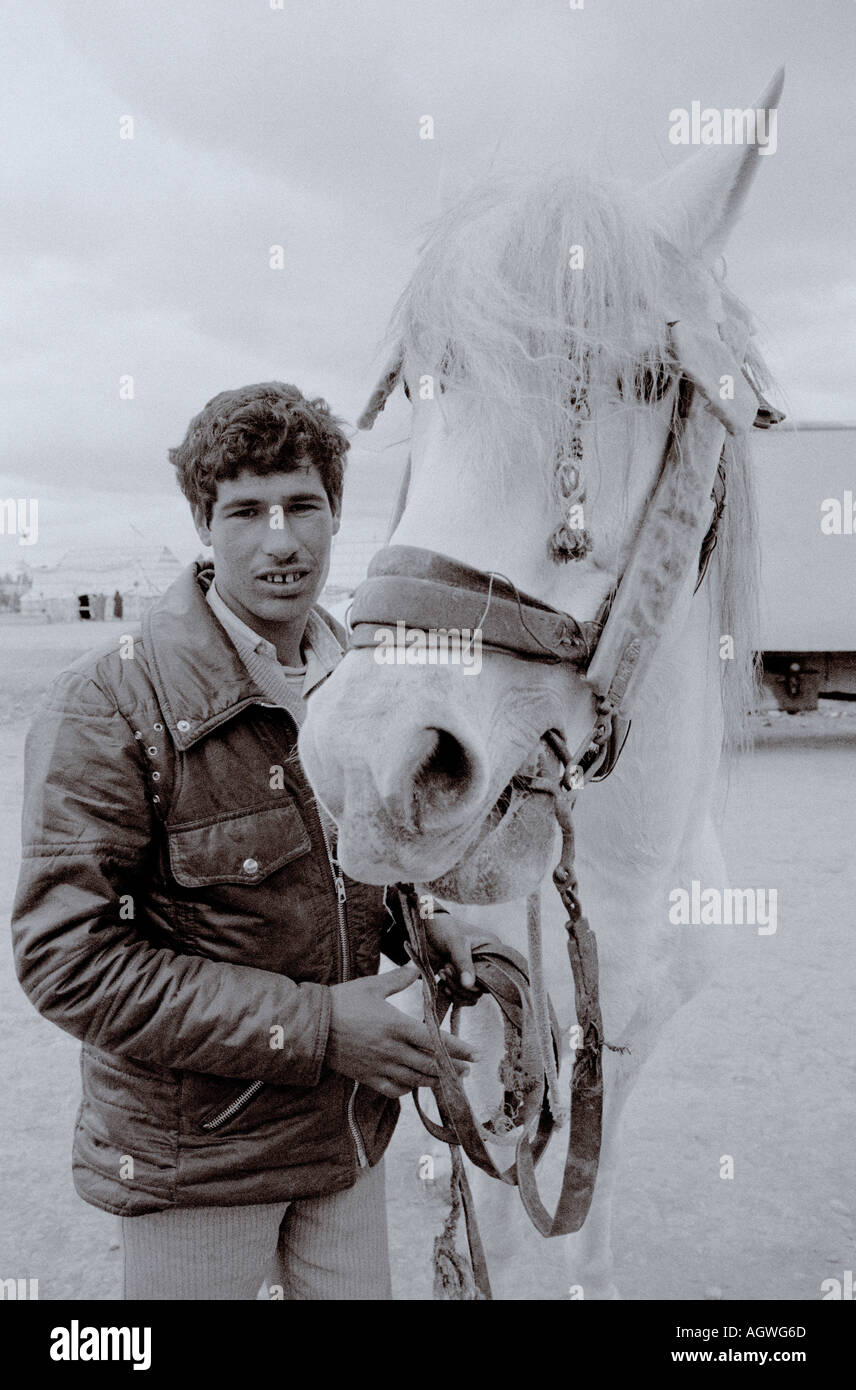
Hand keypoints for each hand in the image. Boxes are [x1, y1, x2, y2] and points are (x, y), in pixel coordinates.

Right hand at [326, 964, 478, 1098]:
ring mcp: (380, 1066)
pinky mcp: (368, 1078)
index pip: (435, 1041)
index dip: (458, 1048)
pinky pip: (395, 1089)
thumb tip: (416, 969)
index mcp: (396, 1025)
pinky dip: (410, 1089)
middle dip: (453, 1068)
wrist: (313, 1027)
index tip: (475, 1053)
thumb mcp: (371, 986)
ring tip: (450, 1079)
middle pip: (431, 1064)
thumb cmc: (342, 1002)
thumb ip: (398, 979)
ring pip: (416, 1079)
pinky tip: (416, 1084)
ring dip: (436, 1080)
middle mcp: (392, 1050)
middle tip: (468, 1069)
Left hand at [423, 911, 498, 1005]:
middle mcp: (485, 963)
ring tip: (442, 972)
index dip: (478, 981)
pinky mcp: (461, 977)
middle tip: (446, 969)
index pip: (495, 976)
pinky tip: (443, 984)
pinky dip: (452, 994)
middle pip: (482, 988)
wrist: (425, 928)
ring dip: (455, 989)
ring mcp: (473, 971)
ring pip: (471, 995)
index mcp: (492, 949)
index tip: (459, 973)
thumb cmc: (444, 928)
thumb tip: (469, 985)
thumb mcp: (455, 943)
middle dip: (461, 985)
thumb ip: (463, 963)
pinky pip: (462, 996)